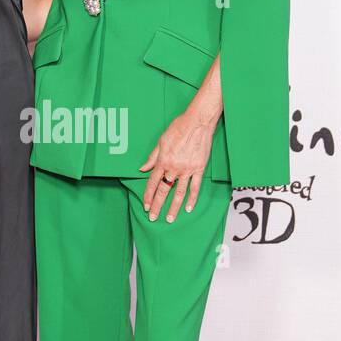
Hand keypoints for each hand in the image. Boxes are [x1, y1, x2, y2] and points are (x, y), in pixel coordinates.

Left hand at [140, 106, 216, 222]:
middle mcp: (174, 168)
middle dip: (157, 206)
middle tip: (153, 218)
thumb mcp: (161, 141)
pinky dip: (192, 199)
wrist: (198, 122)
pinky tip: (188, 209)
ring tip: (170, 219)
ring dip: (173, 207)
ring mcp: (187, 169)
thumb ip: (152, 157)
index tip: (145, 206)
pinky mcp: (199, 169)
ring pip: (179, 193)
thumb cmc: (179, 127)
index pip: (152, 183)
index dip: (148, 196)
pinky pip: (195, 187)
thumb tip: (142, 168)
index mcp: (163, 161)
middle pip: (163, 191)